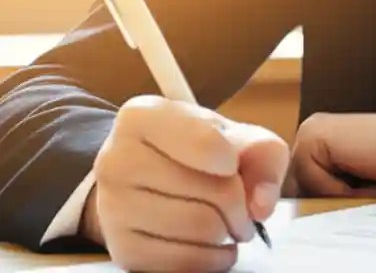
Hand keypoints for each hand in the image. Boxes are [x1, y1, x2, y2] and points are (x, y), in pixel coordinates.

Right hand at [81, 95, 288, 272]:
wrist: (145, 180)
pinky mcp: (121, 250)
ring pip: (201, 229)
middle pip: (212, 191)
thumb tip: (261, 203)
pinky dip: (212, 258)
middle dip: (242, 204)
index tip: (233, 166)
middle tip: (243, 207)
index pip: (206, 142)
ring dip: (228, 232)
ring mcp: (113, 208)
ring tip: (227, 223)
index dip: (234, 161)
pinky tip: (213, 245)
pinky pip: (184, 263)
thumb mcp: (233, 135)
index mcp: (142, 117)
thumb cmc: (194, 151)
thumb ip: (262, 154)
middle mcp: (116, 159)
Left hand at [285, 110, 375, 197]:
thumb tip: (301, 219)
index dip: (323, 206)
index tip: (359, 196)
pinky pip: (311, 182)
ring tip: (368, 182)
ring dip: (335, 197)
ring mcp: (310, 132)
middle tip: (365, 188)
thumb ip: (326, 196)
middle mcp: (309, 133)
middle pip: (295, 189)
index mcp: (318, 144)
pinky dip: (339, 190)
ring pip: (301, 189)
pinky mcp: (315, 136)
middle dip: (325, 200)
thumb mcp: (356, 190)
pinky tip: (366, 173)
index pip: (300, 191)